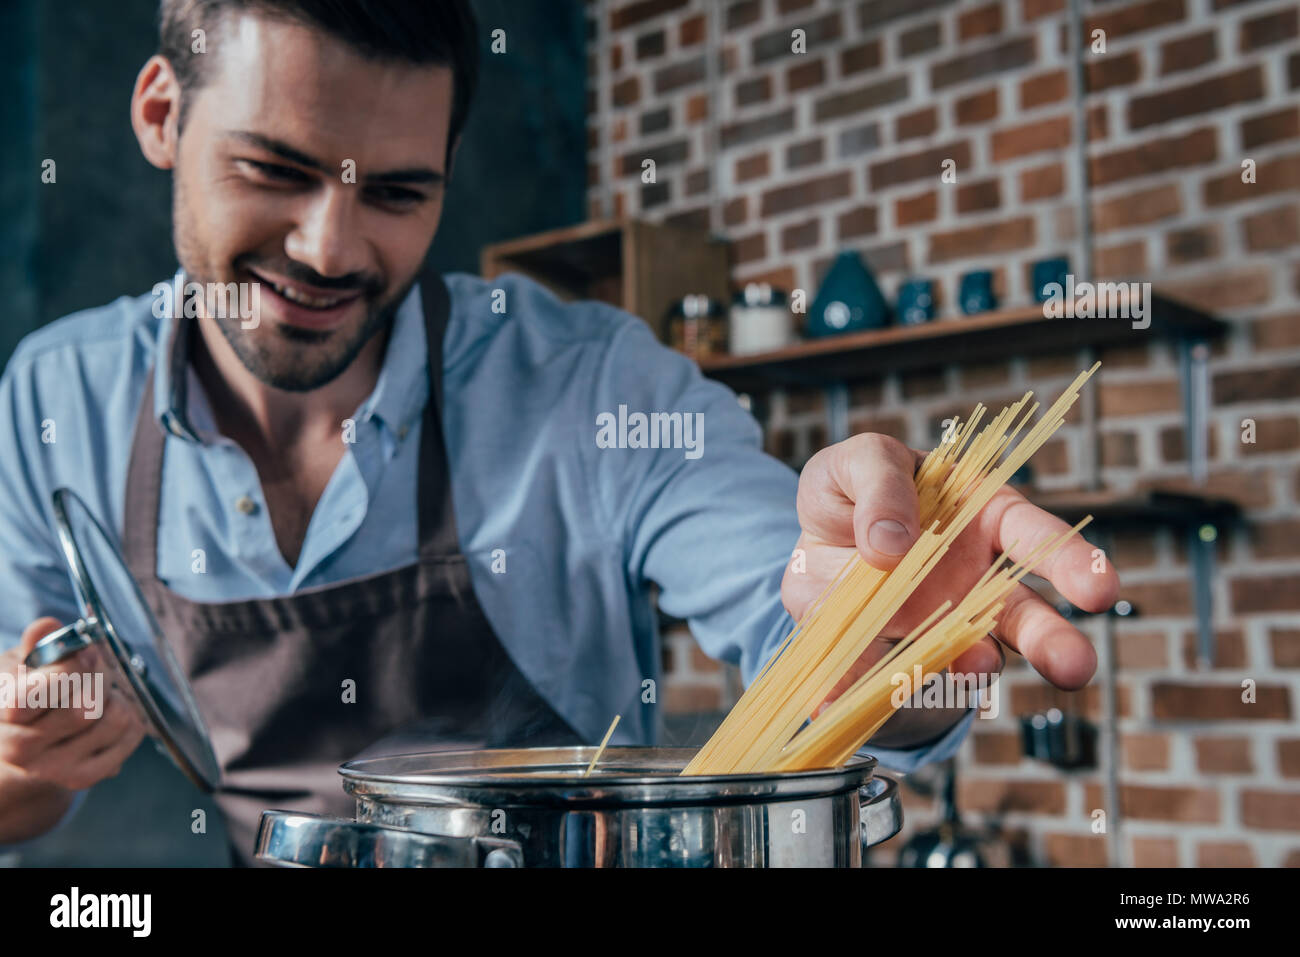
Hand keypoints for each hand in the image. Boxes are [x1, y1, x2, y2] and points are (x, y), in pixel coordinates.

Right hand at [0, 618, 147, 840]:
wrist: (21, 746)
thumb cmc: (25, 694)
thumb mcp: (21, 664)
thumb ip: (36, 644)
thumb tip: (47, 626)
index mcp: (3, 711)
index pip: (40, 693)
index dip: (72, 667)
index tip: (82, 654)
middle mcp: (21, 749)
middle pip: (86, 706)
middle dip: (99, 678)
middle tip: (95, 671)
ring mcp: (52, 768)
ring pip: (115, 718)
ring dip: (117, 696)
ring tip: (100, 693)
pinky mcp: (83, 777)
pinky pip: (131, 735)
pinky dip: (132, 717)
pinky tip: (110, 713)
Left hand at [783, 434, 1119, 736]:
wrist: (815, 537)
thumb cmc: (854, 488)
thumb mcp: (860, 463)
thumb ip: (879, 487)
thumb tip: (889, 543)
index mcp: (981, 515)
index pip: (1034, 534)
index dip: (1071, 560)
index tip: (1099, 590)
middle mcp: (976, 576)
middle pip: (1024, 610)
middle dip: (1052, 639)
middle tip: (1076, 668)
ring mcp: (942, 620)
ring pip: (976, 651)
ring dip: (979, 667)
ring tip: (975, 674)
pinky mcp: (899, 648)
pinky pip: (896, 669)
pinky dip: (878, 682)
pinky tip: (864, 692)